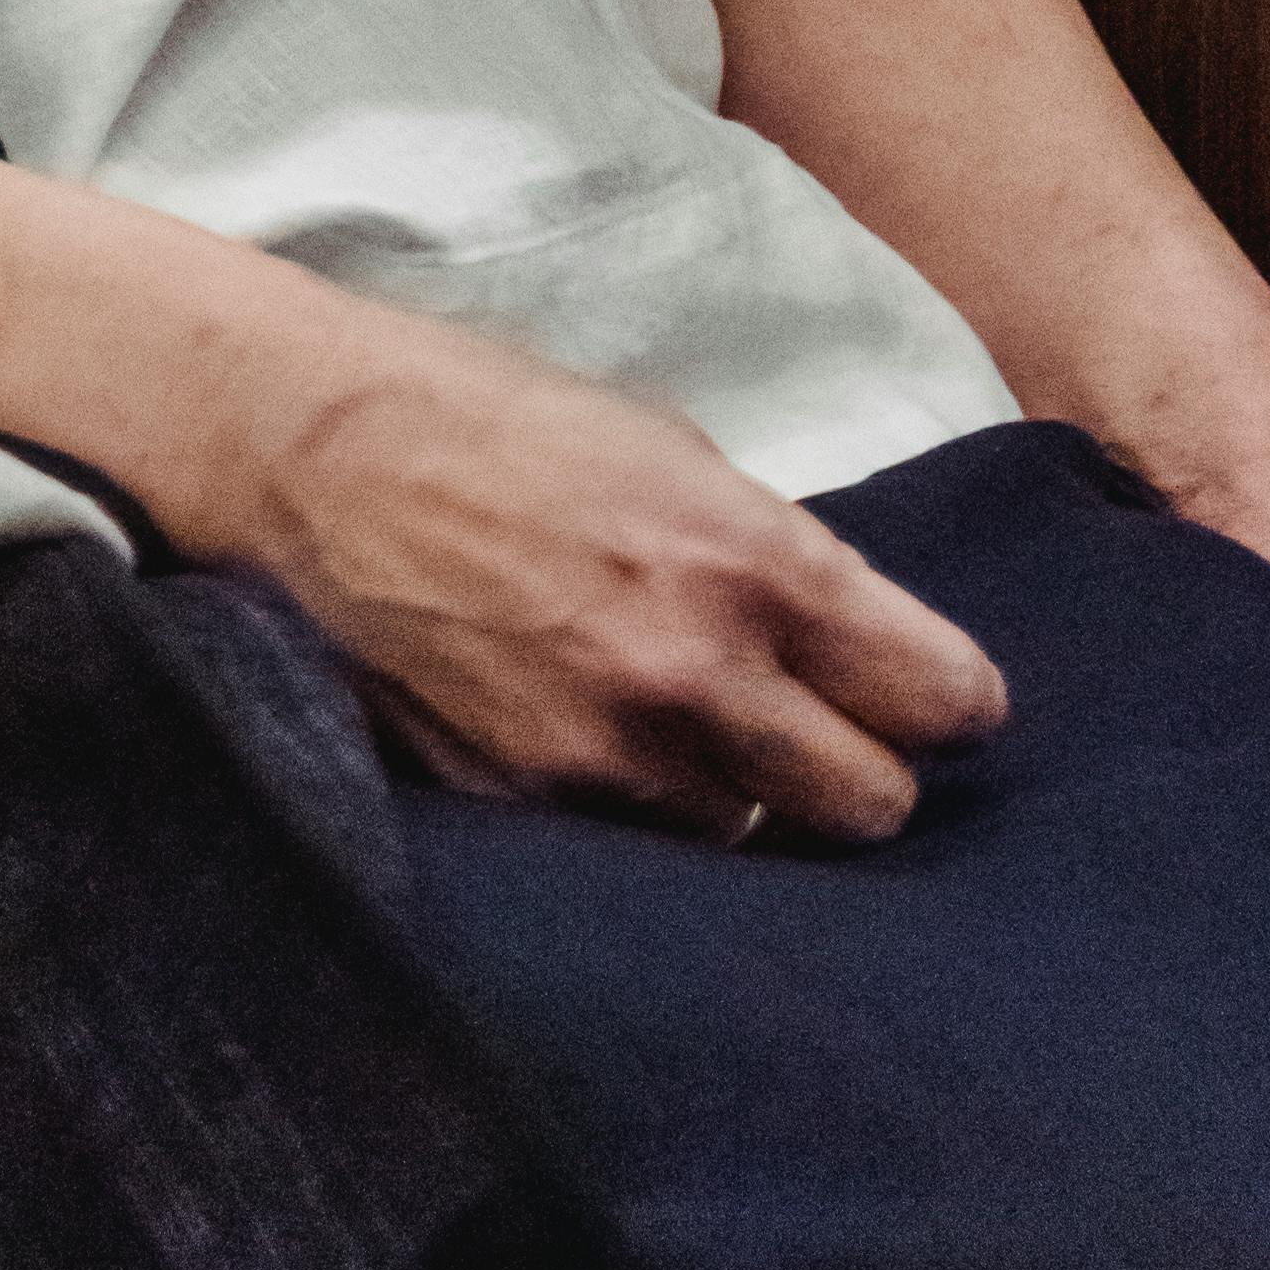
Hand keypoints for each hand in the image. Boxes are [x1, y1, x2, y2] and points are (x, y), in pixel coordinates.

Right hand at [170, 296, 1007, 840]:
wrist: (318, 454)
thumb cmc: (498, 420)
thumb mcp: (671, 449)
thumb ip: (770, 556)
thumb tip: (845, 642)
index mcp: (751, 560)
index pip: (938, 696)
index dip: (951, 700)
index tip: (940, 700)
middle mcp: (694, 676)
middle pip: (871, 808)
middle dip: (863, 772)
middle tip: (826, 732)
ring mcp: (603, 760)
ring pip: (749, 842)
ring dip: (738, 799)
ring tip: (685, 728)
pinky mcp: (524, 811)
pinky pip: (633, 849)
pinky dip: (635, 812)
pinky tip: (596, 738)